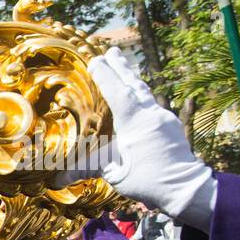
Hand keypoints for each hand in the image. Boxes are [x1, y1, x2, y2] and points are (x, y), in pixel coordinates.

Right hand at [64, 48, 214, 229]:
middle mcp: (151, 113)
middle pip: (134, 84)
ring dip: (133, 79)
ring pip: (145, 93)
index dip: (105, 75)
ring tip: (125, 67)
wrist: (184, 187)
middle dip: (122, 67)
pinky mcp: (170, 126)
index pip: (117, 91)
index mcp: (134, 120)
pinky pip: (152, 104)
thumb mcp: (111, 172)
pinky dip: (141, 96)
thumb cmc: (146, 178)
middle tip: (112, 51)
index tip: (96, 60)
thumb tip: (55, 180)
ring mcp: (163, 118)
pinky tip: (138, 98)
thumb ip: (83, 168)